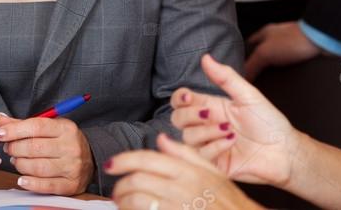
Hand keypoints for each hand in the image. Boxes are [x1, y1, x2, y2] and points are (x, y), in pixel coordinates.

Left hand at [0, 112, 93, 194]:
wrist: (91, 158)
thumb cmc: (65, 141)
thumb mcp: (50, 127)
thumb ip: (24, 124)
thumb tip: (1, 120)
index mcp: (66, 128)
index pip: (36, 127)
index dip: (14, 130)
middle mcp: (71, 146)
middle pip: (34, 147)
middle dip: (14, 148)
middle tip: (9, 148)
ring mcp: (72, 167)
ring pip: (37, 167)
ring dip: (20, 164)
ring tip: (17, 160)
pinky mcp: (70, 184)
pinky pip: (46, 185)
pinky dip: (30, 183)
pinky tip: (22, 179)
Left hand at [108, 133, 257, 209]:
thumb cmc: (229, 202)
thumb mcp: (213, 172)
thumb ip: (185, 154)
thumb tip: (161, 138)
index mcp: (188, 171)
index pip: (147, 159)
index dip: (123, 160)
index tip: (110, 165)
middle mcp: (181, 188)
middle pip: (137, 180)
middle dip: (120, 186)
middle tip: (116, 191)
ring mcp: (177, 208)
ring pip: (137, 201)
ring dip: (123, 203)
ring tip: (122, 204)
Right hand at [170, 54, 297, 186]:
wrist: (284, 151)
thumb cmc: (269, 122)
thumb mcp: (247, 95)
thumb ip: (225, 77)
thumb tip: (206, 57)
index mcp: (212, 106)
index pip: (182, 100)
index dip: (179, 98)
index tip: (189, 97)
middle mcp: (207, 125)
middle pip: (177, 119)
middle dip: (189, 115)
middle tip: (209, 114)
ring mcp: (209, 144)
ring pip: (188, 137)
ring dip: (206, 132)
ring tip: (229, 130)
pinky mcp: (214, 163)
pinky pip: (201, 155)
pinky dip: (215, 146)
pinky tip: (231, 143)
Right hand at [244, 21, 319, 78]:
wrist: (322, 42)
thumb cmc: (296, 39)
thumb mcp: (265, 53)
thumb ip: (252, 64)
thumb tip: (244, 76)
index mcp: (265, 33)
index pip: (248, 45)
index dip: (244, 57)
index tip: (241, 70)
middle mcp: (278, 38)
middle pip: (263, 53)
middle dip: (261, 66)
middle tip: (257, 78)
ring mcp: (291, 46)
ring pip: (278, 60)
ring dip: (276, 70)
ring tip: (274, 81)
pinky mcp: (303, 54)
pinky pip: (292, 66)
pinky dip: (289, 73)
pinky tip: (289, 80)